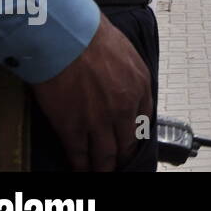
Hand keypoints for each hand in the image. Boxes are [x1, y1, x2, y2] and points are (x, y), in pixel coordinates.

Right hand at [28, 10, 151, 171]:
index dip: (135, 137)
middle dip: (123, 158)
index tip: (131, 144)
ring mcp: (98, 121)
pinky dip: (80, 166)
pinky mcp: (72, 127)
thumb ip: (128, 76)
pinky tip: (80, 170)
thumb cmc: (92, 36)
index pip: (143, 122)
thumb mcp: (126, 54)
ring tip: (102, 173)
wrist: (67, 37)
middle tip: (119, 165)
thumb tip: (122, 87)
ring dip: (104, 168)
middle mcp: (123, 108)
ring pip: (105, 156)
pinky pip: (79, 154)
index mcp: (139, 87)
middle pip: (126, 144)